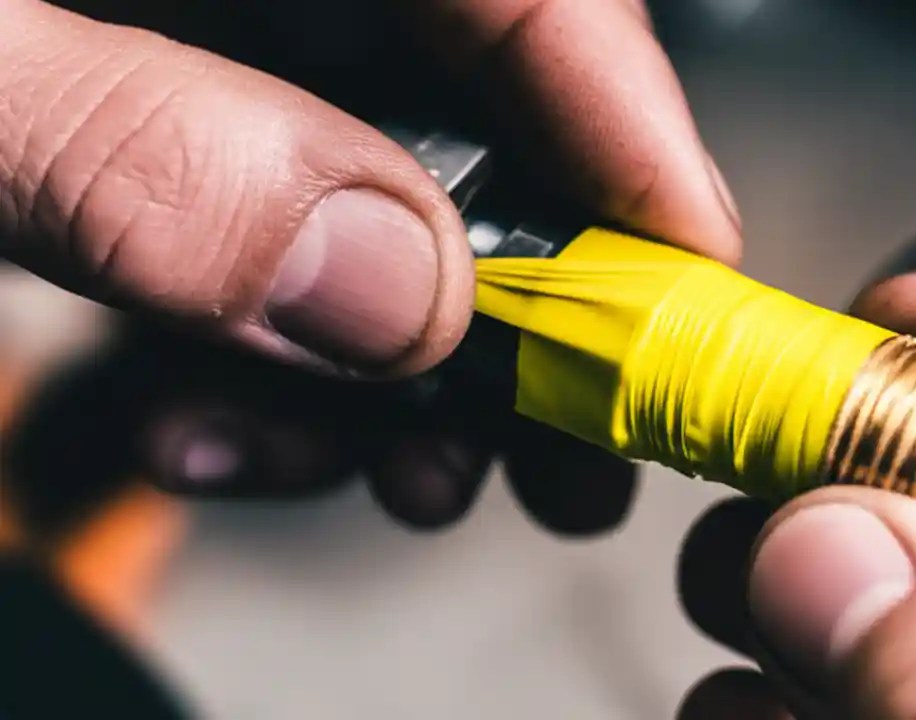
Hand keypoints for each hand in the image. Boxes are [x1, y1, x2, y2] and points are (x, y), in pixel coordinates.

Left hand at [0, 0, 739, 529]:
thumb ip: (141, 155)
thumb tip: (388, 289)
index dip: (629, 122)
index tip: (697, 274)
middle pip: (478, 122)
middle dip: (527, 304)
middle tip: (570, 448)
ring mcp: (216, 75)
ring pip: (389, 224)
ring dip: (403, 378)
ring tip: (396, 475)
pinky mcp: (170, 165)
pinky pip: (276, 273)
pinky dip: (275, 379)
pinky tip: (218, 433)